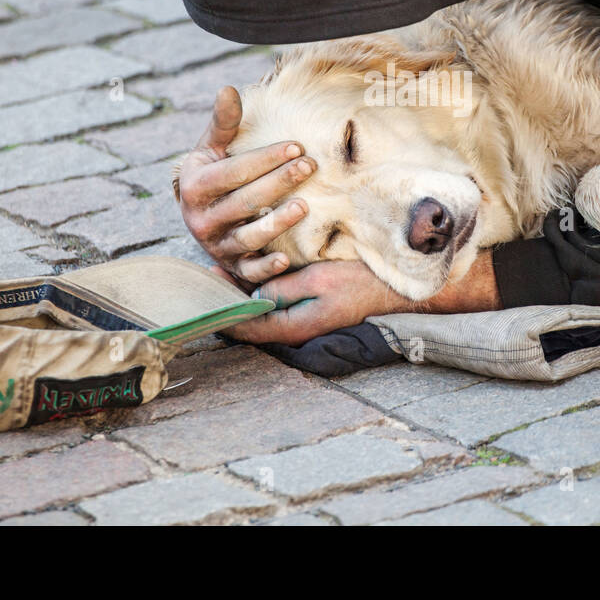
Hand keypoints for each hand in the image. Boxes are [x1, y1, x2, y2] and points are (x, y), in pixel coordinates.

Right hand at [174, 86, 316, 285]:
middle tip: (310, 166)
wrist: (200, 215)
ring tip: (304, 206)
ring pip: (248, 236)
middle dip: (278, 182)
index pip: (234, 172)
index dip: (265, 159)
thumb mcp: (212, 148)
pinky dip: (265, 269)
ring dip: (276, 223)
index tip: (297, 146)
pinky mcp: (232, 267)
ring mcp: (218, 245)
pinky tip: (285, 260)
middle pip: (245, 201)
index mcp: (196, 187)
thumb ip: (223, 122)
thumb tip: (228, 88)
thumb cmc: (214, 174)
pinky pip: (248, 272)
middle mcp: (202, 219)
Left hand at [217, 261, 408, 344]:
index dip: (224, 308)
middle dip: (229, 300)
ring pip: (262, 312)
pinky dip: (260, 290)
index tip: (207, 287)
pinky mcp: (307, 310)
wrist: (393, 288)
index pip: (247, 327)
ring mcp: (301, 321)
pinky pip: (276, 304)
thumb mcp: (319, 280)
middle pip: (251, 321)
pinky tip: (250, 272)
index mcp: (294, 327)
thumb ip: (283, 290)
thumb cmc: (359, 281)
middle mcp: (294, 330)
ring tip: (223, 270)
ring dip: (243, 294)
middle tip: (209, 274)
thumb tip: (253, 298)